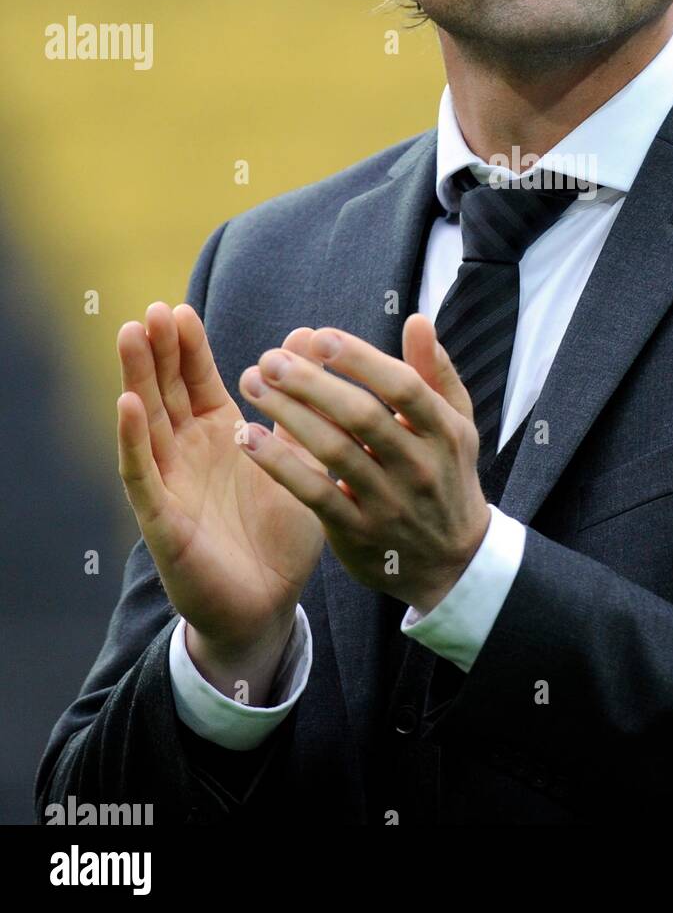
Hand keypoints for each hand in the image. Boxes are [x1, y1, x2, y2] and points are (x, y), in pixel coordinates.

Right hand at [116, 303, 327, 651]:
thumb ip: (300, 407)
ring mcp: (171, 483)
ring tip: (130, 335)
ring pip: (147, 422)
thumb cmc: (282, 531)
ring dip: (137, 379)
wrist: (271, 603)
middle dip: (157, 351)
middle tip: (152, 310)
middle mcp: (188, 453)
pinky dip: (132, 438)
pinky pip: (142, 474)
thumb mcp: (299, 458)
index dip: (186, 347)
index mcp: (220, 435)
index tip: (178, 308)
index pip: (196, 381)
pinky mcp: (162, 519)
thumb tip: (306, 341)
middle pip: (165, 391)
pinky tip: (126, 405)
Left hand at [236, 313, 490, 612]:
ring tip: (252, 383)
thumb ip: (434, 371)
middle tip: (271, 357)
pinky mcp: (357, 532)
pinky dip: (279, 464)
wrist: (453, 561)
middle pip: (362, 416)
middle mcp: (418, 466)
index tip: (318, 336)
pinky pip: (313, 494)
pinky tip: (247, 437)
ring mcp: (388, 502)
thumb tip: (416, 320)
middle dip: (312, 382)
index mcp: (443, 431)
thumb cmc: (446, 475)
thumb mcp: (456, 423)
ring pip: (333, 452)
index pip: (402, 387)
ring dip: (287, 414)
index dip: (360, 359)